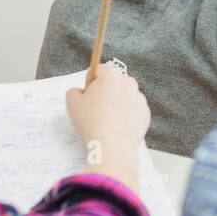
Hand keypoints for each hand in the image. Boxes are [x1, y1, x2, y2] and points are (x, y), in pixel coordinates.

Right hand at [66, 65, 149, 189]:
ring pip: (124, 97)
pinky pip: (132, 111)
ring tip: (105, 121)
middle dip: (104, 92)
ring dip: (115, 104)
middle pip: (113, 83)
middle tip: (94, 109)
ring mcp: (139, 98)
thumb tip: (79, 92)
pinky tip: (115, 127)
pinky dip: (125, 116)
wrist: (112, 145)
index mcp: (111, 76)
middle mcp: (128, 83)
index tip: (87, 94)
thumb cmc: (92, 122)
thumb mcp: (72, 103)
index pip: (99, 70)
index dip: (90, 82)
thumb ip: (73, 91)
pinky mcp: (145, 113)